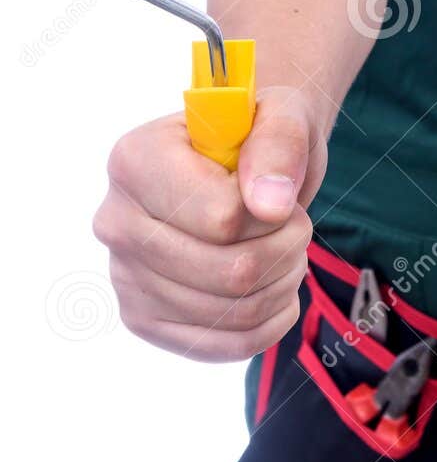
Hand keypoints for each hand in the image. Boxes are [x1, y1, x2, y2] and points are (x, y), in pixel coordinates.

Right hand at [93, 85, 326, 361]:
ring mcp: (125, 275)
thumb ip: (279, 145)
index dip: (272, 211)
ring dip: (282, 283)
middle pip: (229, 272)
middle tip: (296, 225)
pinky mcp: (144, 318)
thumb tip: (270, 206)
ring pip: (230, 312)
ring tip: (287, 250)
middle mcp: (116, 221)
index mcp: (135, 161)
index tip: (277, 191)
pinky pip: (221, 346)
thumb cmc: (257, 135)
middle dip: (285, 249)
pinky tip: (278, 290)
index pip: (221, 218)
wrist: (242, 165)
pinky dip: (269, 322)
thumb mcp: (282, 115)